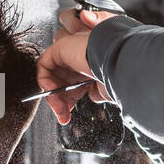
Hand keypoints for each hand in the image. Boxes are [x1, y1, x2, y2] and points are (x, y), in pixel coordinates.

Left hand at [38, 9, 113, 124]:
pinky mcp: (61, 47)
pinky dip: (44, 80)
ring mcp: (70, 51)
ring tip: (60, 108)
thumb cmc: (119, 74)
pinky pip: (44, 64)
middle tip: (63, 116)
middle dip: (60, 103)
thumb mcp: (107, 89)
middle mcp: (80, 58)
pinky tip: (53, 90)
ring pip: (52, 76)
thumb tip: (92, 96)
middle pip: (61, 82)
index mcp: (91, 66)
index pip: (72, 84)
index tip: (68, 114)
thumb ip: (97, 91)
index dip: (68, 101)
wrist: (120, 63)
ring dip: (53, 96)